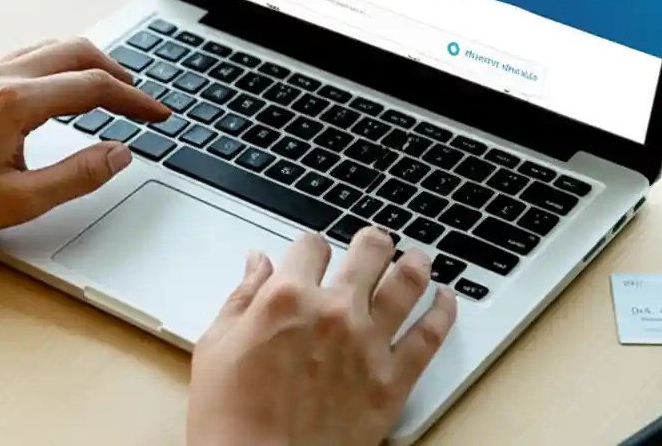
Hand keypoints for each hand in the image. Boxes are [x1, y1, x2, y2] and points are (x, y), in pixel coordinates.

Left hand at [0, 38, 169, 240]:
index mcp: (14, 103)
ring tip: (110, 92)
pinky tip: (64, 91)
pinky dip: (59, 67)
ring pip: (51, 48)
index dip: (135, 100)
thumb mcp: (22, 200)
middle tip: (139, 99)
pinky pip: (27, 56)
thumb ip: (79, 175)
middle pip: (77, 52)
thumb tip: (120, 154)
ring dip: (87, 65)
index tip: (158, 114)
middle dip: (117, 73)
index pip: (93, 87)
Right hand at [188, 230, 458, 445]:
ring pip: (407, 282)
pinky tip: (446, 300)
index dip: (312, 247)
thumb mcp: (216, 346)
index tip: (315, 255)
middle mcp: (333, 312)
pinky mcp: (393, 380)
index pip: (311, 246)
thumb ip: (242, 296)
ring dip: (414, 264)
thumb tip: (257, 263)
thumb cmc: (229, 418)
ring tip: (418, 259)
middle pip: (369, 251)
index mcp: (286, 298)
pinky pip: (430, 335)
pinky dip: (443, 311)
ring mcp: (368, 343)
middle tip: (375, 245)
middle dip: (372, 242)